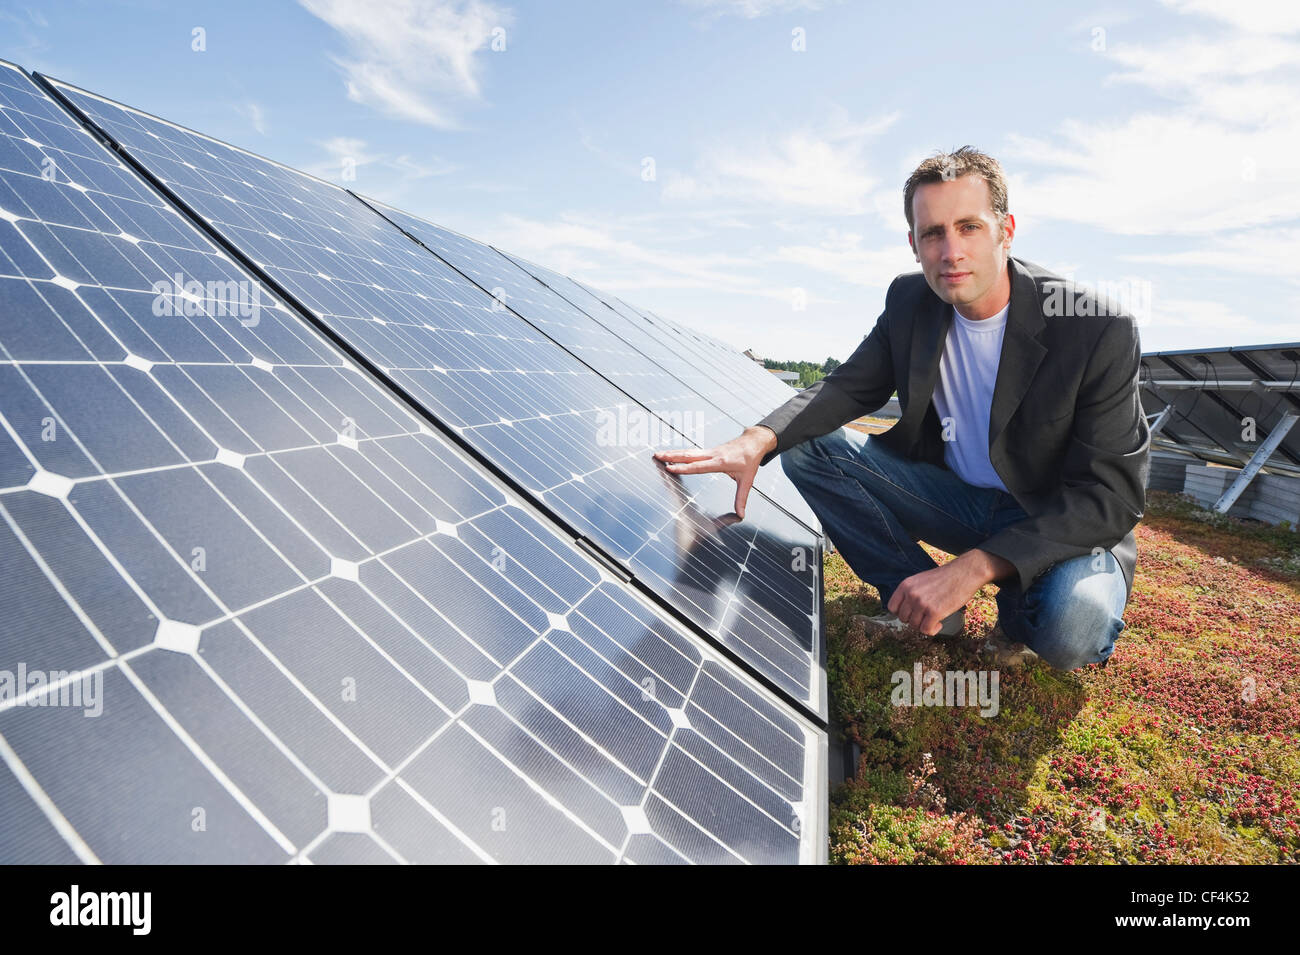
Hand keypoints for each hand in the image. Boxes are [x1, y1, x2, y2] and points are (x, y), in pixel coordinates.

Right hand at [651, 426, 776, 518]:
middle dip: (672, 456)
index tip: (670, 468)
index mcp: (720, 463)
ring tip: (658, 454)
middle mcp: (712, 455)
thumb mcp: (747, 481)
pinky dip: (680, 452)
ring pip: (688, 452)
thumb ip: (742, 498)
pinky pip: (692, 451)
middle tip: (657, 456)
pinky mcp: (709, 450)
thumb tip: (741, 514)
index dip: (683, 468)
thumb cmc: (750, 460)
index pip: (698, 466)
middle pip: (689, 456)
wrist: (753, 442)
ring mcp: (710, 451)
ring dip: (673, 453)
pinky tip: (672, 454)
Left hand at [887, 550, 1008, 634]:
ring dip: (924, 625)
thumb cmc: (945, 577)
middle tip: (926, 617)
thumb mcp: (921, 580)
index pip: (892, 607)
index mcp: (906, 585)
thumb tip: (907, 611)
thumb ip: (912, 593)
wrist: (965, 572)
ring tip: (934, 619)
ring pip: (914, 625)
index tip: (912, 614)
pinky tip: (940, 623)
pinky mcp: (935, 612)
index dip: (902, 613)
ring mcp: (922, 603)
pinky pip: (926, 630)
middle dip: (915, 620)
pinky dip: (932, 630)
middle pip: (903, 618)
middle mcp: (911, 594)